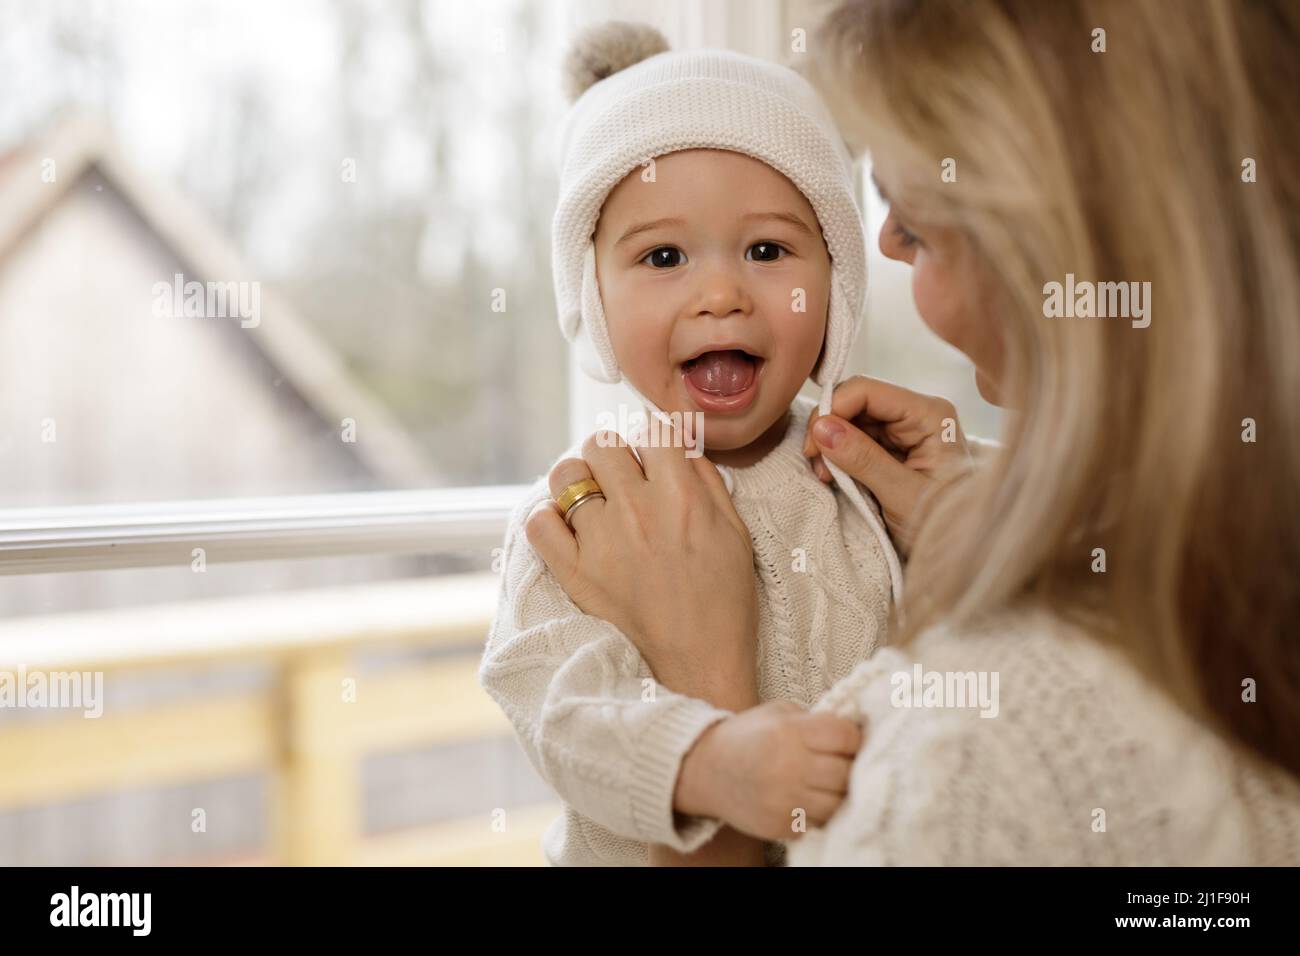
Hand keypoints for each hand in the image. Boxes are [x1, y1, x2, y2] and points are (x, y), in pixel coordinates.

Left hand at [526, 426, 759, 710]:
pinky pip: (539, 523)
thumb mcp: (735, 531)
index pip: (652, 430)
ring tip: (593, 500)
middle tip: (623, 477)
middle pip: (602, 443)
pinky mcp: (575, 572)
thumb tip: (680, 447)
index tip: (655, 454)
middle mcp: (637, 511)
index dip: (654, 438)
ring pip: (565, 475)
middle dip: (613, 453)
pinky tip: (569, 529)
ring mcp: (600, 541)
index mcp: (681, 496)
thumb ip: (707, 481)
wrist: (700, 662)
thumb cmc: (724, 599)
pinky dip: (549, 520)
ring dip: (579, 480)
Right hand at [674, 701, 861, 840]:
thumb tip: (856, 733)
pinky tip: (806, 798)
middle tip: (838, 761)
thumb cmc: (748, 736)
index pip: (846, 736)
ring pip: (838, 803)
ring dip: (837, 793)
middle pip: (846, 772)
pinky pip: (819, 822)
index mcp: (789, 732)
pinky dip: (819, 812)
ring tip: (825, 782)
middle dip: (848, 766)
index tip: (845, 739)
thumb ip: (815, 720)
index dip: (851, 737)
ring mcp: (784, 801)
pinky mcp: (780, 826)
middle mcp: (788, 767)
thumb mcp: (778, 714)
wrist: (706, 770)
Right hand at [804, 376, 973, 556]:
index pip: (867, 391)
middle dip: (829, 430)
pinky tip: (836, 477)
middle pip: (856, 402)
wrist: (964, 548)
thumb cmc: (945, 523)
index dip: (833, 410)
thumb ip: (863, 459)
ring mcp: (905, 431)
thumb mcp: (902, 494)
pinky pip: (856, 441)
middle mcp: (917, 414)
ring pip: (851, 421)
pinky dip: (840, 457)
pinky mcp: (894, 449)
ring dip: (831, 447)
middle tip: (817, 466)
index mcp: (929, 414)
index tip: (814, 446)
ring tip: (826, 477)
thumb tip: (821, 428)